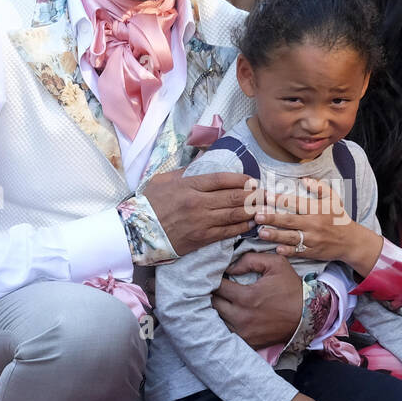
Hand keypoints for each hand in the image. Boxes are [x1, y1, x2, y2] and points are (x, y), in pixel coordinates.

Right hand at [144, 168, 260, 255]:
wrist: (136, 233)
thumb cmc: (147, 205)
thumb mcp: (161, 180)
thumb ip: (183, 171)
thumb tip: (200, 161)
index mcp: (188, 186)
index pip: (222, 179)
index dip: (241, 179)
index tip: (252, 180)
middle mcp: (198, 203)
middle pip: (233, 197)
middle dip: (252, 195)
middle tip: (264, 194)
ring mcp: (201, 222)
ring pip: (233, 215)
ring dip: (251, 211)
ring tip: (263, 207)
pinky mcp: (201, 238)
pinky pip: (227, 232)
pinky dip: (241, 228)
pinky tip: (250, 224)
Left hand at [211, 250, 302, 345]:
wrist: (308, 315)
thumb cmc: (292, 288)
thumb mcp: (276, 264)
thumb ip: (250, 260)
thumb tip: (230, 267)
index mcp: (246, 297)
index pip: (217, 287)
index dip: (215, 279)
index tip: (218, 276)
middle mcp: (241, 317)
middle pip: (213, 304)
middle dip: (214, 294)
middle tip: (218, 287)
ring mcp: (244, 332)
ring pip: (217, 319)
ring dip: (218, 309)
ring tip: (224, 301)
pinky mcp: (248, 342)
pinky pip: (227, 332)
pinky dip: (226, 323)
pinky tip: (231, 315)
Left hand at [254, 178, 382, 275]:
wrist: (351, 241)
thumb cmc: (339, 217)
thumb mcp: (333, 199)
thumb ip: (319, 187)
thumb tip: (304, 178)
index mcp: (317, 209)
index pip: (296, 203)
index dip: (281, 200)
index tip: (267, 196)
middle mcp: (314, 224)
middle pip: (290, 220)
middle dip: (273, 218)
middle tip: (258, 215)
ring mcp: (312, 240)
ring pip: (291, 237)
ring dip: (275, 235)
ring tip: (261, 232)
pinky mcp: (312, 252)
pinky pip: (298, 252)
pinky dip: (287, 251)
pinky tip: (277, 249)